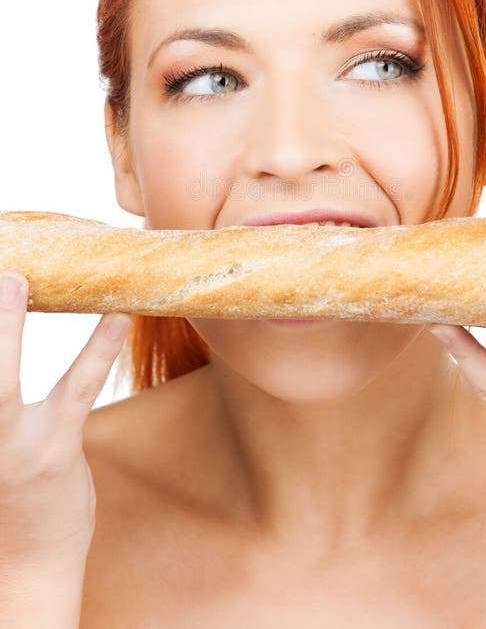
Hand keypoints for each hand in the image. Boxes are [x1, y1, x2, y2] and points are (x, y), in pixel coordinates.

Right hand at [0, 270, 129, 568]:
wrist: (32, 561)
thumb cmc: (11, 480)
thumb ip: (0, 383)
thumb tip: (7, 316)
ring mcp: (7, 446)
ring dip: (3, 331)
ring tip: (13, 280)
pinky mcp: (52, 451)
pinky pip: (75, 391)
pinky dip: (97, 351)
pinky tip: (118, 317)